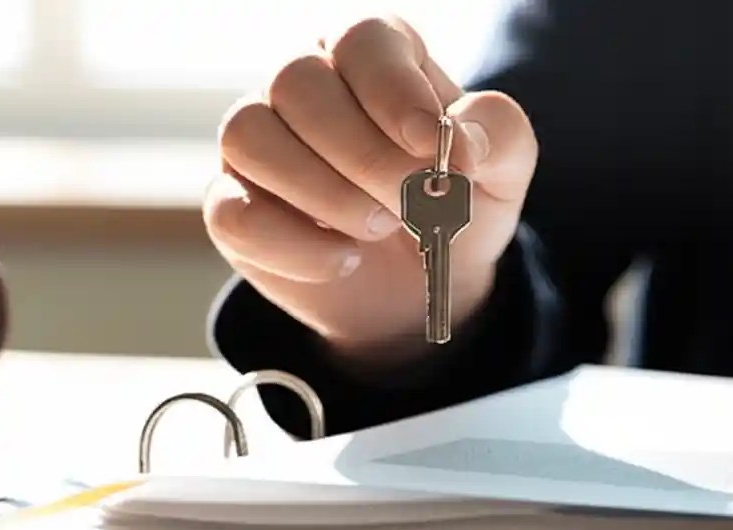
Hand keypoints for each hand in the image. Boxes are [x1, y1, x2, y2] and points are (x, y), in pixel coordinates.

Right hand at [203, 15, 537, 368]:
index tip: (431, 144)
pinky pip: (231, 210)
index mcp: (371, 54)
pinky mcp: (231, 204)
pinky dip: (291, 244)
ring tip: (378, 228)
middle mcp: (300, 83)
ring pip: (248, 134)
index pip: (361, 38)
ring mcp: (257, 141)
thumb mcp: (501, 172)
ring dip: (321, 191)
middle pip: (296, 80)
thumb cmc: (453, 206)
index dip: (393, 88)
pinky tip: (342, 262)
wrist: (416, 288)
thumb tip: (461, 142)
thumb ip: (498, 136)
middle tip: (412, 204)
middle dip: (363, 153)